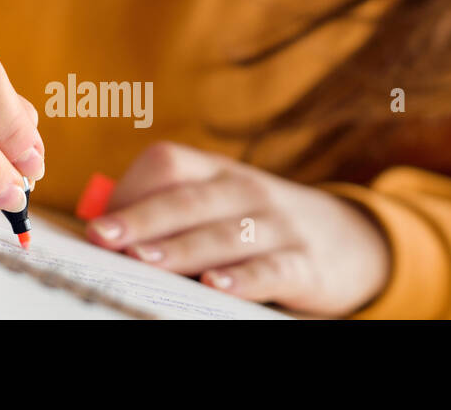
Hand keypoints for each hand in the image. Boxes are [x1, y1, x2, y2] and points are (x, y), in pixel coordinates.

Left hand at [85, 142, 388, 316]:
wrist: (352, 240)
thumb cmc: (261, 226)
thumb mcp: (223, 205)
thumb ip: (173, 212)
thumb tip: (104, 231)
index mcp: (219, 173)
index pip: (169, 164)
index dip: (131, 189)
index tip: (98, 223)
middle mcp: (246, 191)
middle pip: (188, 200)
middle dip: (142, 218)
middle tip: (103, 238)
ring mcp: (278, 226)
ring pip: (223, 235)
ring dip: (181, 248)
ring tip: (143, 260)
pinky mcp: (304, 263)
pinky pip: (271, 268)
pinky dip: (243, 277)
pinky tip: (215, 285)